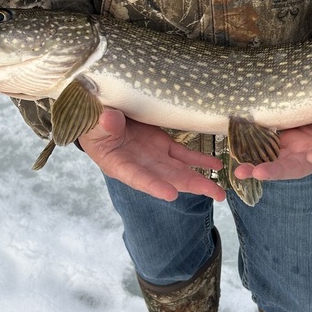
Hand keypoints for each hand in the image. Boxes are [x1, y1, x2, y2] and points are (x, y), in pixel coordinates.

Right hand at [78, 108, 225, 201]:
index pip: (138, 177)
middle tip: (215, 194)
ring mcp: (154, 156)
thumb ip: (103, 124)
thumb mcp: (92, 123)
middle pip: (169, 178)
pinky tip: (216, 164)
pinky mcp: (162, 144)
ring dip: (201, 179)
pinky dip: (200, 159)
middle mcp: (140, 165)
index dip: (154, 186)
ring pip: (180, 170)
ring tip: (220, 191)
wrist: (98, 117)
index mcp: (118, 164)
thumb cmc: (90, 124)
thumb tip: (110, 120)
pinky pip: (184, 153)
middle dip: (192, 186)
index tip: (171, 194)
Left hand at [233, 101, 311, 181]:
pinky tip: (236, 146)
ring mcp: (300, 146)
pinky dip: (253, 145)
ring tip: (238, 170)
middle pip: (296, 166)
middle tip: (256, 174)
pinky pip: (268, 141)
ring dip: (257, 165)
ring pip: (277, 158)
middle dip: (276, 171)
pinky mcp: (288, 134)